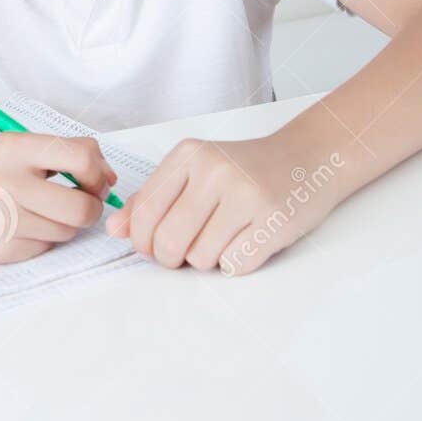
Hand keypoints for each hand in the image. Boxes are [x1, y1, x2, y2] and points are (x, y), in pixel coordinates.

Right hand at [0, 132, 117, 263]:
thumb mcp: (15, 147)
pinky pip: (45, 248)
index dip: (97, 172)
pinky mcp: (0, 250)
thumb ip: (64, 153)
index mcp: (14, 149)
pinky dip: (41, 239)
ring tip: (36, 212)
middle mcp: (8, 183)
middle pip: (82, 209)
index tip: (93, 178)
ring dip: (63, 225)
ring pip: (67, 232)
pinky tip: (17, 227)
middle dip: (89, 209)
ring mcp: (3, 220)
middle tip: (76, 203)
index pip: (80, 157)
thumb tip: (109, 178)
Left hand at [105, 130, 344, 275]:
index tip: (151, 246)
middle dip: (169, 257)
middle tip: (183, 252)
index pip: (144, 211)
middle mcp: (214, 170)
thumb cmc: (243, 169)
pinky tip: (244, 241)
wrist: (305, 158)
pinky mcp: (273, 221)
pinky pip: (233, 265)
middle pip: (168, 240)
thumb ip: (151, 198)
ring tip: (221, 238)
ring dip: (205, 260)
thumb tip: (116, 229)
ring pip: (199, 258)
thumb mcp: (193, 171)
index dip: (141, 240)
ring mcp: (245, 195)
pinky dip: (234, 263)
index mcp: (188, 155)